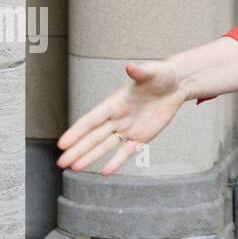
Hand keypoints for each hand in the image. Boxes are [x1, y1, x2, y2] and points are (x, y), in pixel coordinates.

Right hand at [56, 60, 185, 174]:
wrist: (176, 85)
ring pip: (105, 147)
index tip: (62, 143)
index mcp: (114, 103)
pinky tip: (104, 172)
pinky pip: (126, 152)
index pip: (91, 120)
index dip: (76, 132)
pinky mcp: (141, 137)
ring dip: (90, 157)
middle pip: (93, 137)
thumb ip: (140, 72)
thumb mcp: (152, 72)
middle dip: (77, 150)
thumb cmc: (161, 75)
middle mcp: (117, 118)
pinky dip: (116, 162)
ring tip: (75, 168)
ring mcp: (128, 129)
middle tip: (61, 162)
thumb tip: (130, 66)